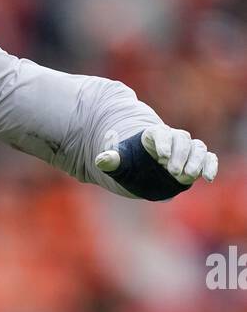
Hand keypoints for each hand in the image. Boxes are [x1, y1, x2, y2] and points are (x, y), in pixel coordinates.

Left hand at [95, 124, 217, 185]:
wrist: (143, 169)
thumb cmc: (131, 163)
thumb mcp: (118, 163)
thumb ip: (112, 160)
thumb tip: (101, 159)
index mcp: (153, 136)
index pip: (160, 133)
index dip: (162, 142)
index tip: (160, 156)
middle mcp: (172, 140)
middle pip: (181, 139)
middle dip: (179, 154)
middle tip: (172, 171)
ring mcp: (185, 151)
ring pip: (197, 147)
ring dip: (195, 160)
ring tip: (188, 175)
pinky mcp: (195, 162)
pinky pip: (208, 158)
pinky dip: (210, 165)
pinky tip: (208, 178)